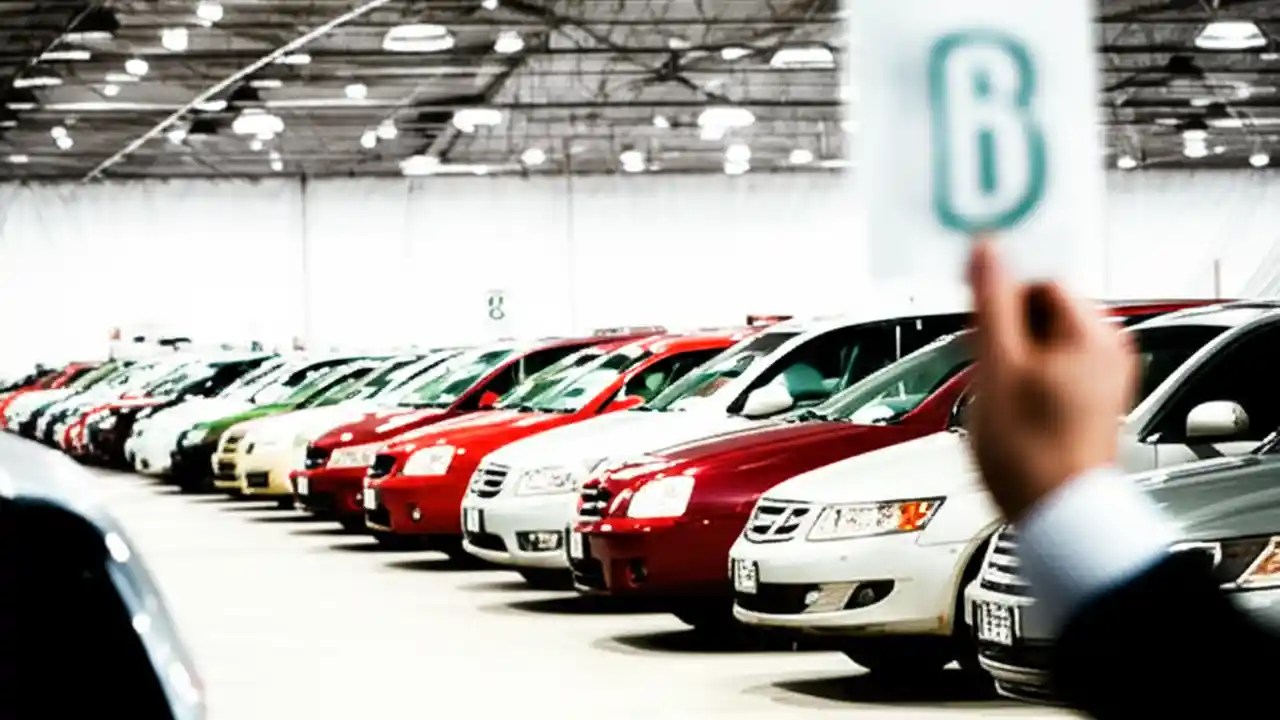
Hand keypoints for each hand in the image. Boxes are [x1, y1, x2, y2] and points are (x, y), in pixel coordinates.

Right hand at [966, 240, 1136, 520]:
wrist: (1056, 513)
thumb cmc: (1031, 452)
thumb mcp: (996, 366)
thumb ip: (990, 301)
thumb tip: (986, 251)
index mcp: (1094, 333)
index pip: (1041, 280)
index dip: (1002, 295)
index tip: (977, 314)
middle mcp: (1107, 351)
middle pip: (1043, 309)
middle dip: (1006, 328)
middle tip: (983, 360)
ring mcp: (1101, 377)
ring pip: (1043, 340)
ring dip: (1012, 354)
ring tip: (996, 388)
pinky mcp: (1090, 400)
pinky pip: (1053, 366)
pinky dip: (1026, 376)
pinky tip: (1010, 402)